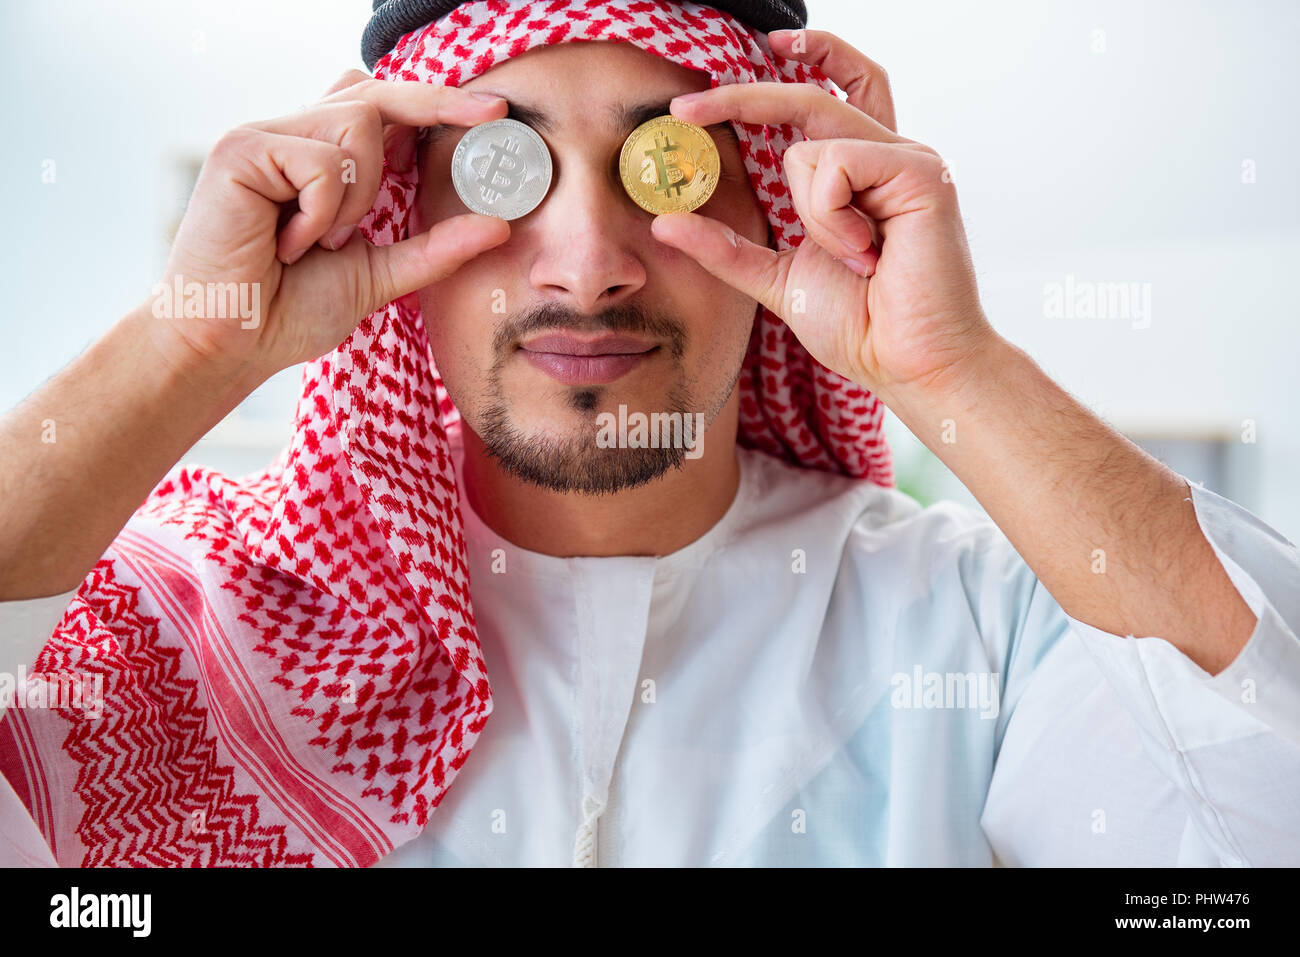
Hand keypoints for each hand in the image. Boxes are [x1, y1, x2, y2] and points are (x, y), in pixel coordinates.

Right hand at [149, 70, 512, 387]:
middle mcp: (292, 139)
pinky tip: (289, 245)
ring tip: (322, 244)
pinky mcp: (240, 150)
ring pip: (358, 125)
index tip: (491, 111)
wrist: (231, 344)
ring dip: (361, 197)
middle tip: (491, 112)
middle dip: (436, 102)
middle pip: (374, 94)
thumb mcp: (378, 276)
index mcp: (322, 163)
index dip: (432, 101)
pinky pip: (323, 163)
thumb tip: (498, 225)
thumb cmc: (287, 313)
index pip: (379, 107)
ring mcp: (263, 138)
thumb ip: (433, 249)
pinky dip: (323, 213)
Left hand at [653, 29, 997, 400]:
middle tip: (684, 111)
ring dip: (808, 211)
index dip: (770, 84)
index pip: (820, 100)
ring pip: (812, 143)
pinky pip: (838, 163)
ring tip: (850, 259)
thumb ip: (725, 248)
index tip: (699, 102)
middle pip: (812, 95)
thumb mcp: (774, 278)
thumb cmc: (860, 327)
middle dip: (745, 95)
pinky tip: (864, 253)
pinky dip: (830, 215)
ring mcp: (906, 160)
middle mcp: (885, 158)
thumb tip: (664, 221)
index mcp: (859, 178)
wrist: (905, 363)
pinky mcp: (920, 170)